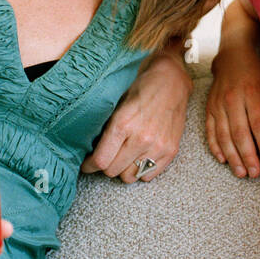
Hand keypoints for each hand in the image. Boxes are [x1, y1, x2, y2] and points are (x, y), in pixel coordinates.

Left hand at [82, 51, 190, 182]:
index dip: (89, 165)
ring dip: (124, 169)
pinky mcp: (171, 150)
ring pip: (130, 177)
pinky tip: (139, 157)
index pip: (100, 160)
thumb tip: (88, 150)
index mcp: (123, 124)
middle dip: (106, 165)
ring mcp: (158, 146)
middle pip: (113, 171)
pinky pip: (148, 176)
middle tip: (106, 157)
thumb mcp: (116, 103)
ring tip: (123, 157)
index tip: (87, 164)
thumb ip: (104, 128)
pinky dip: (141, 170)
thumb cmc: (141, 89)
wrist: (172, 81)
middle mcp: (141, 138)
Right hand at [205, 42, 259, 178]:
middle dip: (247, 156)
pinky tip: (223, 160)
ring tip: (241, 173)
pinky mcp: (209, 108)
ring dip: (232, 156)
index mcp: (251, 92)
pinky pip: (210, 131)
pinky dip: (215, 147)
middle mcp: (232, 99)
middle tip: (255, 173)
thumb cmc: (257, 72)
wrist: (232, 55)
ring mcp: (218, 105)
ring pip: (223, 135)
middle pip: (239, 133)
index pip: (258, 122)